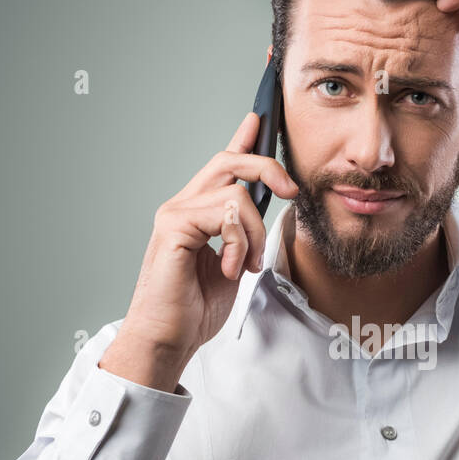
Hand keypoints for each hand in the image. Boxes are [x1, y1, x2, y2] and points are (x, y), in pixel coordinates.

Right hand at [107, 111, 299, 376]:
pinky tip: (232, 268)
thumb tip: (265, 208)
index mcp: (197, 214)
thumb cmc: (193, 310)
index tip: (259, 120)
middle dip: (267, 168)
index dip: (241, 140)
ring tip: (246, 265)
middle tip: (291, 192)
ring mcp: (175, 214)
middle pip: (229, 161)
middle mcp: (182, 206)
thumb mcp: (234, 265)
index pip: (221, 166)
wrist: (167, 339)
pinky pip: (224, 214)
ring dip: (254, 232)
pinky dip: (238, 243)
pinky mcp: (173, 227)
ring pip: (236, 193)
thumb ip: (244, 234)